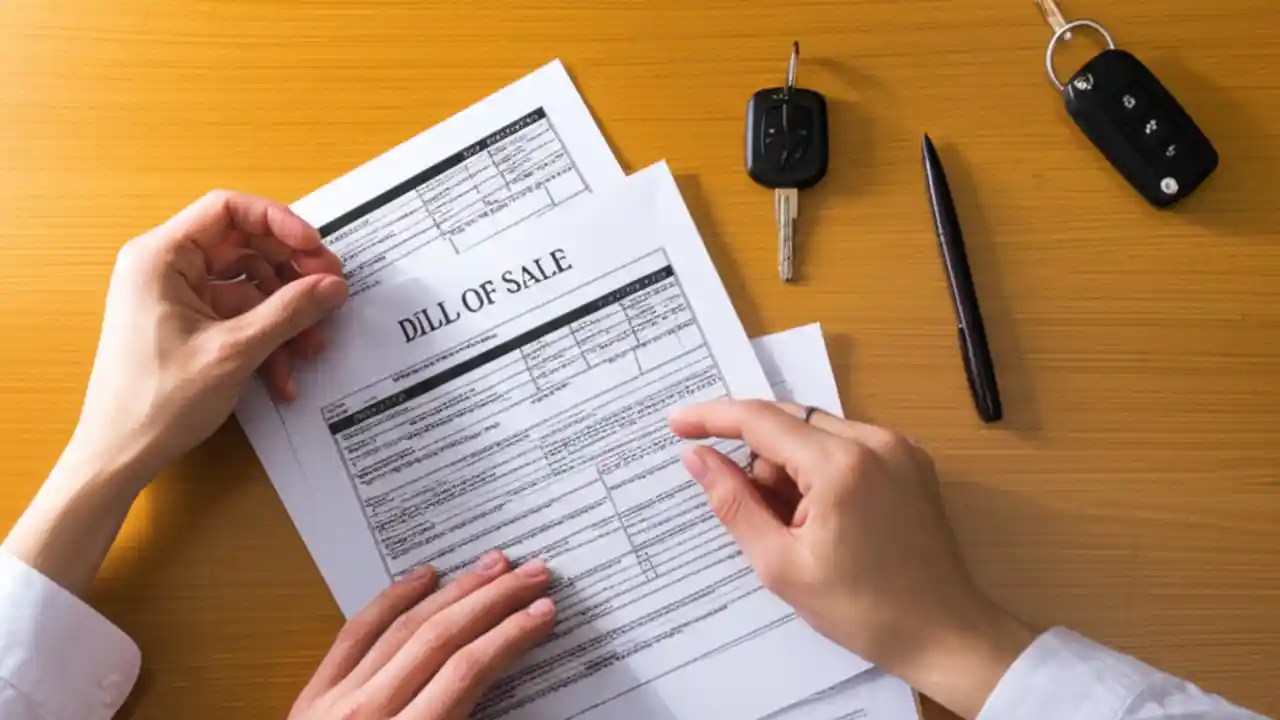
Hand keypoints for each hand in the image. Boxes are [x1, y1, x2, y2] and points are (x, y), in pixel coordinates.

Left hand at [69, 190, 347, 486]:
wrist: (120, 455)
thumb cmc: (157, 401)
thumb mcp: (234, 351)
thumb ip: (289, 312)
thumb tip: (333, 284)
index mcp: (160, 258)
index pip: (228, 210)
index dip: (280, 223)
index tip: (316, 250)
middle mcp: (166, 268)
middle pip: (245, 248)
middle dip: (291, 276)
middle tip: (329, 294)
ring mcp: (178, 297)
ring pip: (250, 287)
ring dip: (285, 317)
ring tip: (311, 349)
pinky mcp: (190, 325)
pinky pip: (240, 318)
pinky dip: (267, 341)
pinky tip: (284, 376)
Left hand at [291, 552, 554, 719]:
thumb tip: (505, 689)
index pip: (467, 673)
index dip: (510, 637)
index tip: (543, 613)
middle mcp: (368, 714)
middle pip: (441, 639)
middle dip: (493, 601)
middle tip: (533, 573)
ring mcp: (334, 700)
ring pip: (403, 627)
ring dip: (454, 591)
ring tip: (493, 565)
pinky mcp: (311, 694)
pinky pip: (354, 633)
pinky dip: (391, 600)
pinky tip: (423, 577)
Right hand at [669, 400, 1034, 719]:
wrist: (944, 632)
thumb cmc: (864, 609)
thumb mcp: (780, 564)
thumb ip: (733, 503)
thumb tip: (697, 457)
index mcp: (840, 464)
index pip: (759, 419)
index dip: (711, 418)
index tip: (678, 424)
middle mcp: (873, 440)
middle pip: (788, 422)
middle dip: (759, 461)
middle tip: (760, 517)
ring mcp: (897, 446)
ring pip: (815, 432)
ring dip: (791, 468)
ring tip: (802, 530)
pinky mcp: (910, 459)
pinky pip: (847, 445)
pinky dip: (822, 470)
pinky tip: (826, 518)